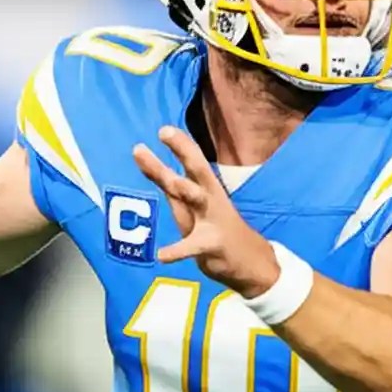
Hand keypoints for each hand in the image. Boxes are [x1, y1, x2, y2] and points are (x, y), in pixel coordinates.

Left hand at [132, 126, 279, 296]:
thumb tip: (141, 155)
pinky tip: (162, 255)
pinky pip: (192, 247)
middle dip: (183, 151)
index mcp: (205, 187)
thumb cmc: (213, 227)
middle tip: (165, 132)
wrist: (250, 262)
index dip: (180, 143)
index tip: (163, 129)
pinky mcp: (212, 245)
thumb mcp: (188, 203)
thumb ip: (165, 181)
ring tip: (173, 183)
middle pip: (197, 169)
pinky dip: (176, 251)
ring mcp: (213, 220)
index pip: (193, 160)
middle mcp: (210, 198)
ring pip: (198, 200)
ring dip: (186, 190)